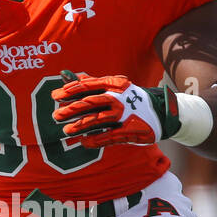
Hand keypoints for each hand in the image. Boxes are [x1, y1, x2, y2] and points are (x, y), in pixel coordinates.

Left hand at [51, 70, 179, 147]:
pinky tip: (83, 142)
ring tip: (66, 130)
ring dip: (80, 126)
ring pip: (98, 119)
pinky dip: (95, 140)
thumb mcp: (114, 87)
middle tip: (56, 115)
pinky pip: (108, 136)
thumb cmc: (131, 98)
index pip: (89, 85)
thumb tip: (66, 74)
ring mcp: (125, 114)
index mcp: (115, 84)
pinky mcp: (130, 130)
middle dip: (72, 109)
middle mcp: (119, 97)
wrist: (161, 112)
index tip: (56, 96)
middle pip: (91, 102)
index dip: (71, 90)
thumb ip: (90, 82)